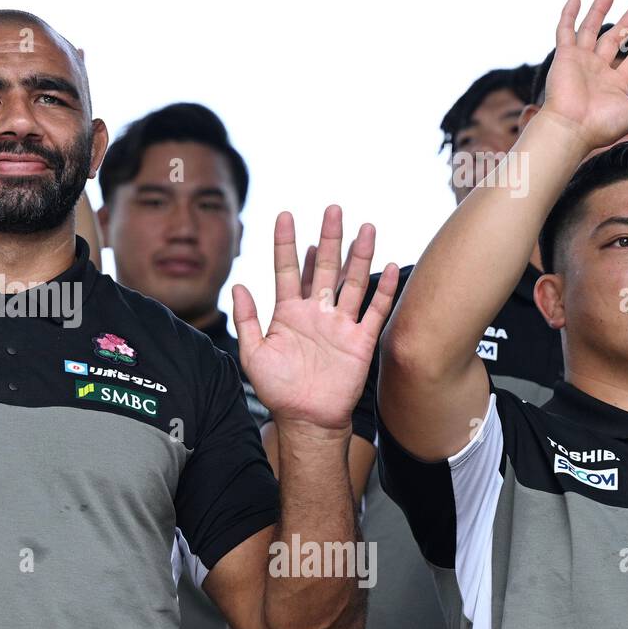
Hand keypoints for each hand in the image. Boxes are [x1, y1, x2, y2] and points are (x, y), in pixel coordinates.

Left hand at [233, 205, 397, 433]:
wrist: (306, 419)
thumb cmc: (278, 389)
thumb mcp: (253, 354)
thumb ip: (246, 320)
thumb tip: (237, 286)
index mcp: (288, 312)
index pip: (286, 269)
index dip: (285, 243)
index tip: (286, 215)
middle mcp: (315, 312)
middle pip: (323, 267)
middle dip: (329, 238)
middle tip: (333, 209)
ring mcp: (339, 324)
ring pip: (352, 282)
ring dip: (359, 255)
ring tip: (365, 227)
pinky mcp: (360, 340)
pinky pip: (375, 310)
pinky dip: (384, 289)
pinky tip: (390, 266)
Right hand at [542, 0, 627, 150]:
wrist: (570, 128)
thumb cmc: (601, 125)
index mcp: (614, 84)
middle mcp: (597, 70)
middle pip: (614, 40)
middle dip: (626, 24)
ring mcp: (579, 62)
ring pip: (590, 30)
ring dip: (599, 12)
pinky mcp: (564, 57)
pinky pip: (565, 31)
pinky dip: (569, 14)